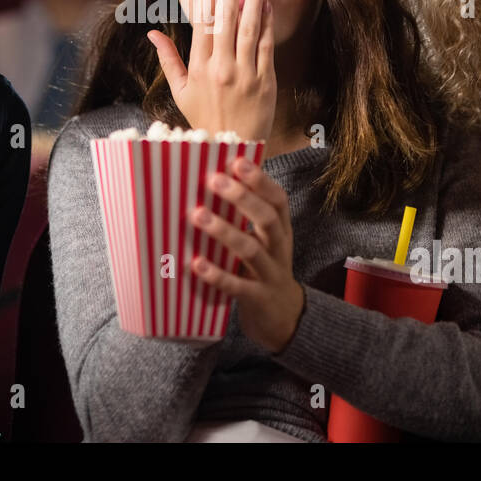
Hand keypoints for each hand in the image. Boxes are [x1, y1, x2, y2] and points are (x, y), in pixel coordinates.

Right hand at [147, 0, 276, 140]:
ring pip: (247, 27)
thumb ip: (168, 60)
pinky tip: (266, 1)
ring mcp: (244, 72)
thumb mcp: (180, 92)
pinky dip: (266, 22)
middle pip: (225, 17)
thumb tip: (152, 33)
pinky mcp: (264, 79)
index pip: (202, 20)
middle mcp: (221, 67)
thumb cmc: (204, 119)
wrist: (232, 148)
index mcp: (198, 67)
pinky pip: (265, 45)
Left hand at [189, 154, 304, 352]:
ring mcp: (270, 275)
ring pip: (251, 250)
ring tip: (198, 215)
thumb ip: (247, 218)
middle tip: (214, 180)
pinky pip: (237, 286)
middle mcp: (279, 249)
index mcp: (281, 231)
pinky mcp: (257, 299)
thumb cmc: (264, 270)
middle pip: (268, 219)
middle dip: (242, 198)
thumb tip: (213, 181)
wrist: (284, 319)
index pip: (278, 200)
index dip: (260, 180)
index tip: (237, 161)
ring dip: (224, 231)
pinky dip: (217, 275)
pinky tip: (196, 264)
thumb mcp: (264, 241)